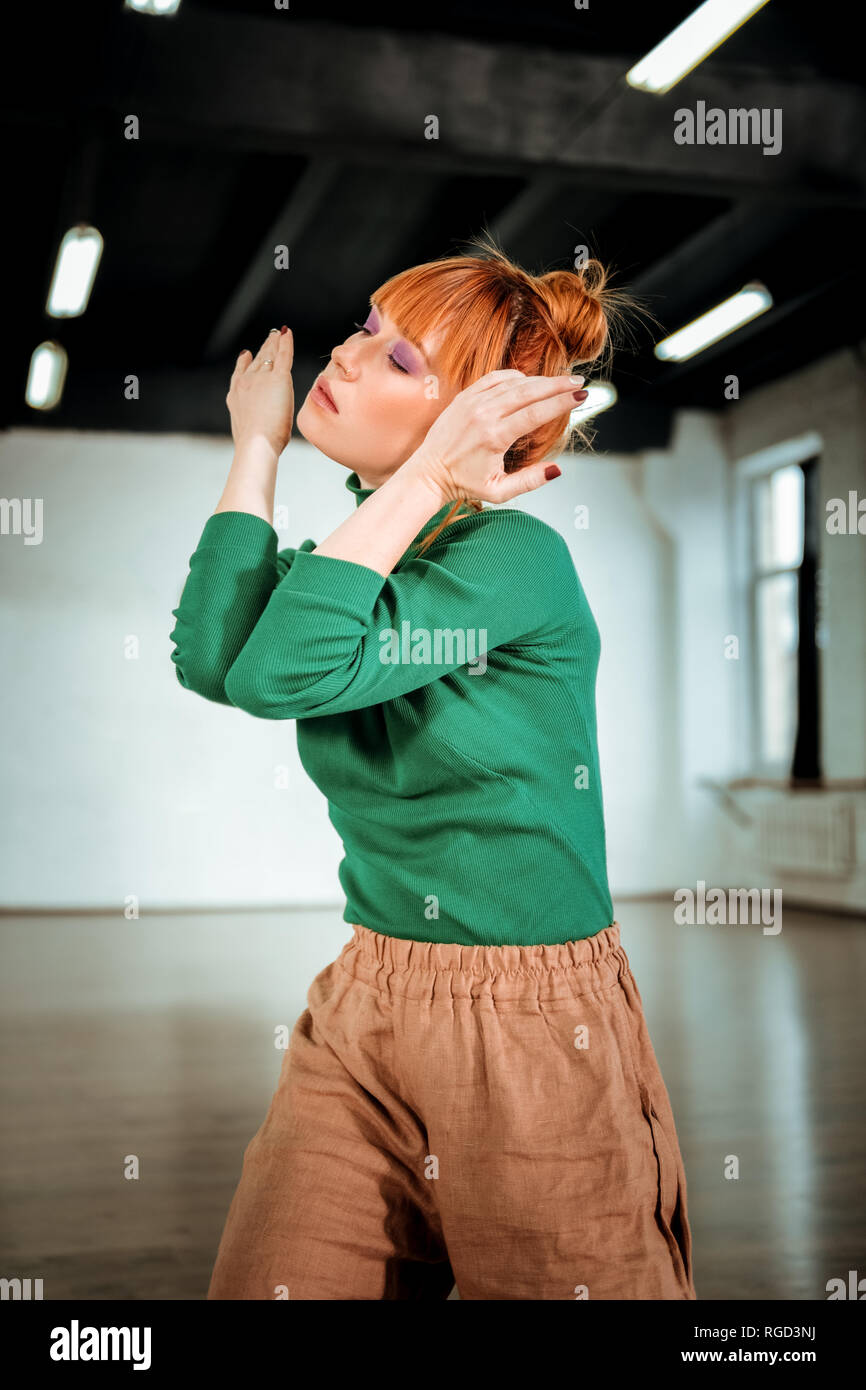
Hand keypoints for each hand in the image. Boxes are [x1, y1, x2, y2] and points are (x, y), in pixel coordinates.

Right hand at [226, 326, 294, 456]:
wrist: (256, 444)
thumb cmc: (256, 446)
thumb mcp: (251, 430)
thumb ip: (256, 422)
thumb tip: (266, 434)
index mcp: (236, 396)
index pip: (241, 374)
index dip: (245, 362)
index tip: (246, 354)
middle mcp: (245, 382)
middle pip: (257, 361)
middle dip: (263, 349)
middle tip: (269, 339)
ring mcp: (261, 378)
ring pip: (269, 356)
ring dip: (274, 343)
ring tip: (277, 335)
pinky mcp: (279, 378)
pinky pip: (284, 355)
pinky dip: (285, 342)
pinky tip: (286, 333)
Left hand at [410, 369, 587, 503]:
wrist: (429, 472)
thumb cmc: (464, 484)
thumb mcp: (499, 492)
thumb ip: (530, 481)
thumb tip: (557, 470)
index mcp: (494, 436)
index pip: (536, 413)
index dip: (561, 403)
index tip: (581, 396)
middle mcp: (483, 414)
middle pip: (529, 391)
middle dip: (557, 385)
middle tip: (579, 382)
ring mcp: (472, 401)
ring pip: (514, 382)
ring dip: (540, 380)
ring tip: (561, 381)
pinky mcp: (465, 396)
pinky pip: (495, 378)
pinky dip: (515, 377)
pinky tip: (530, 381)